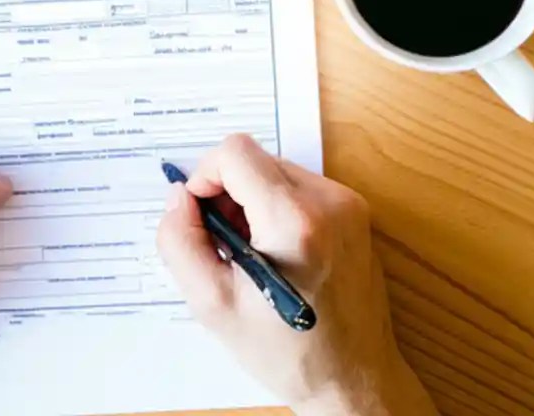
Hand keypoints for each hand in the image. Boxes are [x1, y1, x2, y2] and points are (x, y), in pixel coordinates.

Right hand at [156, 135, 435, 415]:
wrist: (353, 380)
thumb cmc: (287, 353)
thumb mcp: (212, 304)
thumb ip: (181, 242)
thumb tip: (179, 198)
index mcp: (293, 221)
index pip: (234, 153)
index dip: (204, 177)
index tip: (199, 215)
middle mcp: (328, 202)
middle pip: (254, 160)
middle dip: (227, 194)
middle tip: (223, 245)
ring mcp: (348, 205)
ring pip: (275, 172)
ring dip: (251, 202)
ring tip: (249, 255)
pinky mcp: (355, 213)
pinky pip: (300, 188)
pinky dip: (276, 209)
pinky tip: (274, 254)